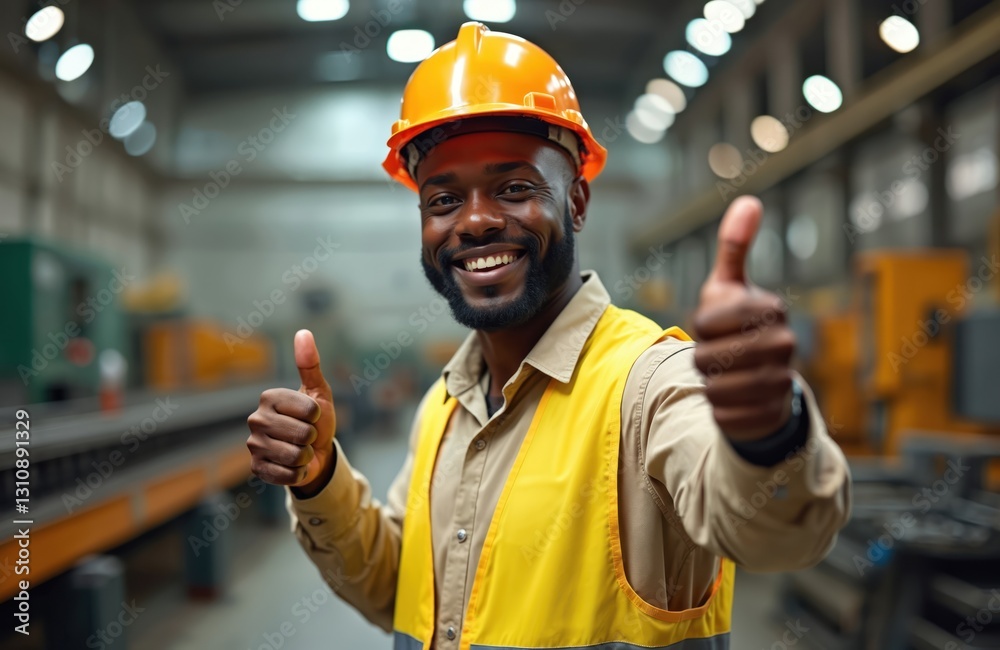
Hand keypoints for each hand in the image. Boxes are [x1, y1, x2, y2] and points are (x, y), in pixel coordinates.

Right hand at [247, 330, 336, 494]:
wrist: (315, 453)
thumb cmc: (316, 420)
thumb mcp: (318, 391)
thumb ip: (310, 364)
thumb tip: (303, 332)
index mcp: (269, 398)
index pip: (309, 410)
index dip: (318, 416)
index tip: (312, 415)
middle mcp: (256, 419)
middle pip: (303, 434)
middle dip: (313, 437)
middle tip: (306, 436)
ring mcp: (254, 445)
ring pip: (296, 455)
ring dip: (307, 456)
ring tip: (300, 450)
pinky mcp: (257, 469)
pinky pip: (289, 475)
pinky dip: (299, 473)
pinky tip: (293, 466)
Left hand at [692, 196, 795, 442]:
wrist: (762, 383)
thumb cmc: (736, 329)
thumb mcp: (728, 289)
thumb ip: (733, 248)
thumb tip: (748, 200)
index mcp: (770, 310)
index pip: (710, 321)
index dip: (701, 327)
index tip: (711, 327)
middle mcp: (784, 345)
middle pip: (709, 357)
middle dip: (702, 358)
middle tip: (716, 355)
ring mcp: (782, 382)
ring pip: (715, 388)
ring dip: (709, 383)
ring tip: (723, 376)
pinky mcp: (772, 415)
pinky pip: (724, 415)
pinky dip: (718, 410)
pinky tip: (732, 400)